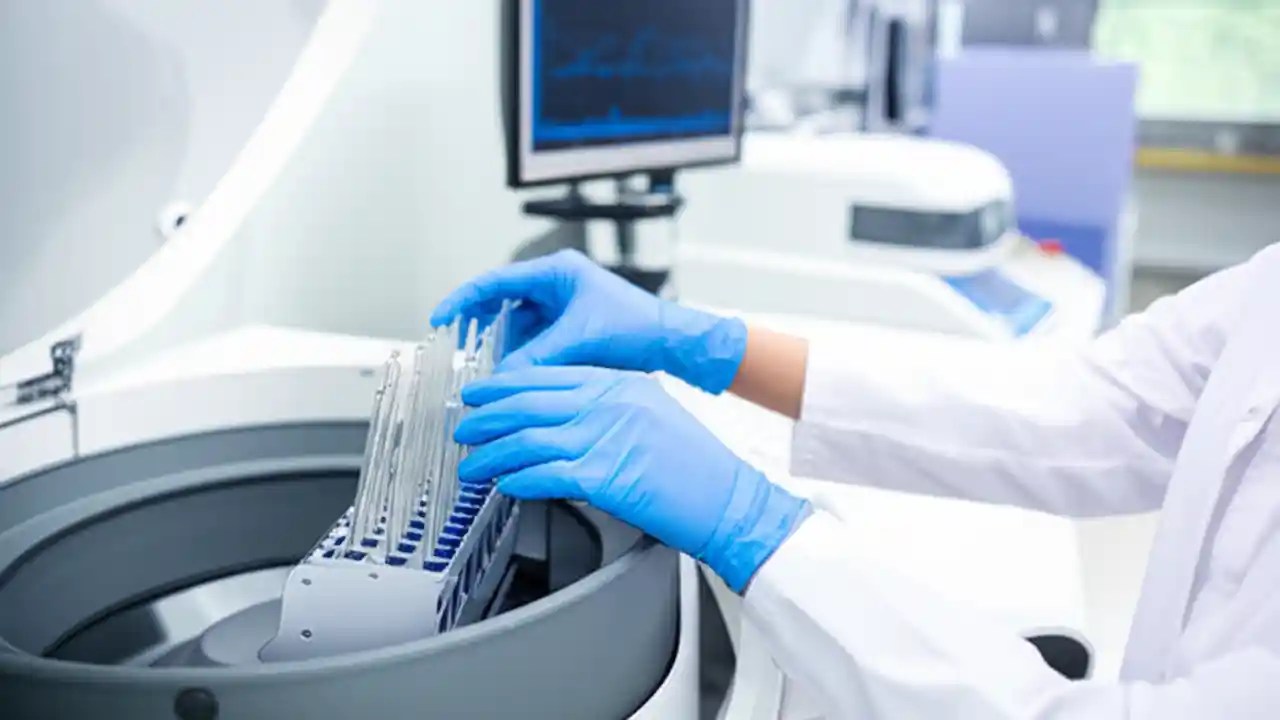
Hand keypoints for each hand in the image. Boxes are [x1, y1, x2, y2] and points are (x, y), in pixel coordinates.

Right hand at [431, 249, 747, 393]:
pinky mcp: (573, 331)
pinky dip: (524, 360)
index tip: (439, 319)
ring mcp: (565, 308)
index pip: (495, 282)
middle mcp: (557, 285)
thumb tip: (500, 381)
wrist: (675, 345)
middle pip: (503, 305)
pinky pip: (537, 344)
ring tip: (488, 373)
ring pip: (519, 329)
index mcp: (556, 272)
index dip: (463, 301)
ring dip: (505, 350)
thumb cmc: (638, 327)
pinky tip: (515, 379)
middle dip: (481, 329)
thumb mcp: (578, 340)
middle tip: (458, 351)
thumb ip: (535, 359)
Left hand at [453, 366, 809, 591]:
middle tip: (465, 426)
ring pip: (528, 439)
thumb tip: (562, 417)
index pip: (549, 376)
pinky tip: (503, 485)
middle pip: (529, 403)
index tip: (482, 393)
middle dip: (488, 416)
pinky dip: (517, 480)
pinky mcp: (604, 476)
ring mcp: (605, 437)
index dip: (507, 385)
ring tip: (472, 465)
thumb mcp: (653, 413)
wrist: (726, 498)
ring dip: (492, 453)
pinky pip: (543, 475)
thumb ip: (609, 406)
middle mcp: (609, 403)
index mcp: (620, 383)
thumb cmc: (695, 465)